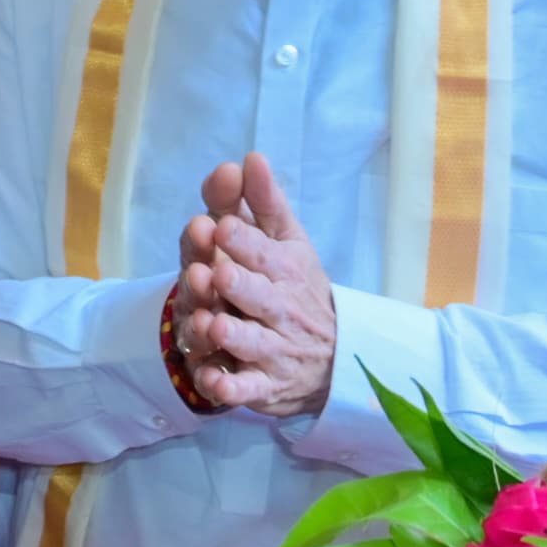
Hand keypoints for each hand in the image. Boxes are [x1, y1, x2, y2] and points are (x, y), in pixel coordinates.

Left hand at [172, 155, 337, 419]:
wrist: (333, 354)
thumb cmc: (297, 287)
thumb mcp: (286, 241)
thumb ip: (263, 202)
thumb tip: (250, 156)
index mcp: (286, 270)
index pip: (264, 253)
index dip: (243, 242)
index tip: (223, 225)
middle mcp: (281, 310)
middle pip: (259, 297)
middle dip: (239, 285)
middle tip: (220, 274)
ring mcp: (273, 350)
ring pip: (251, 344)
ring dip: (233, 335)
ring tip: (214, 324)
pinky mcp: (263, 387)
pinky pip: (246, 390)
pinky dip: (231, 389)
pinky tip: (213, 382)